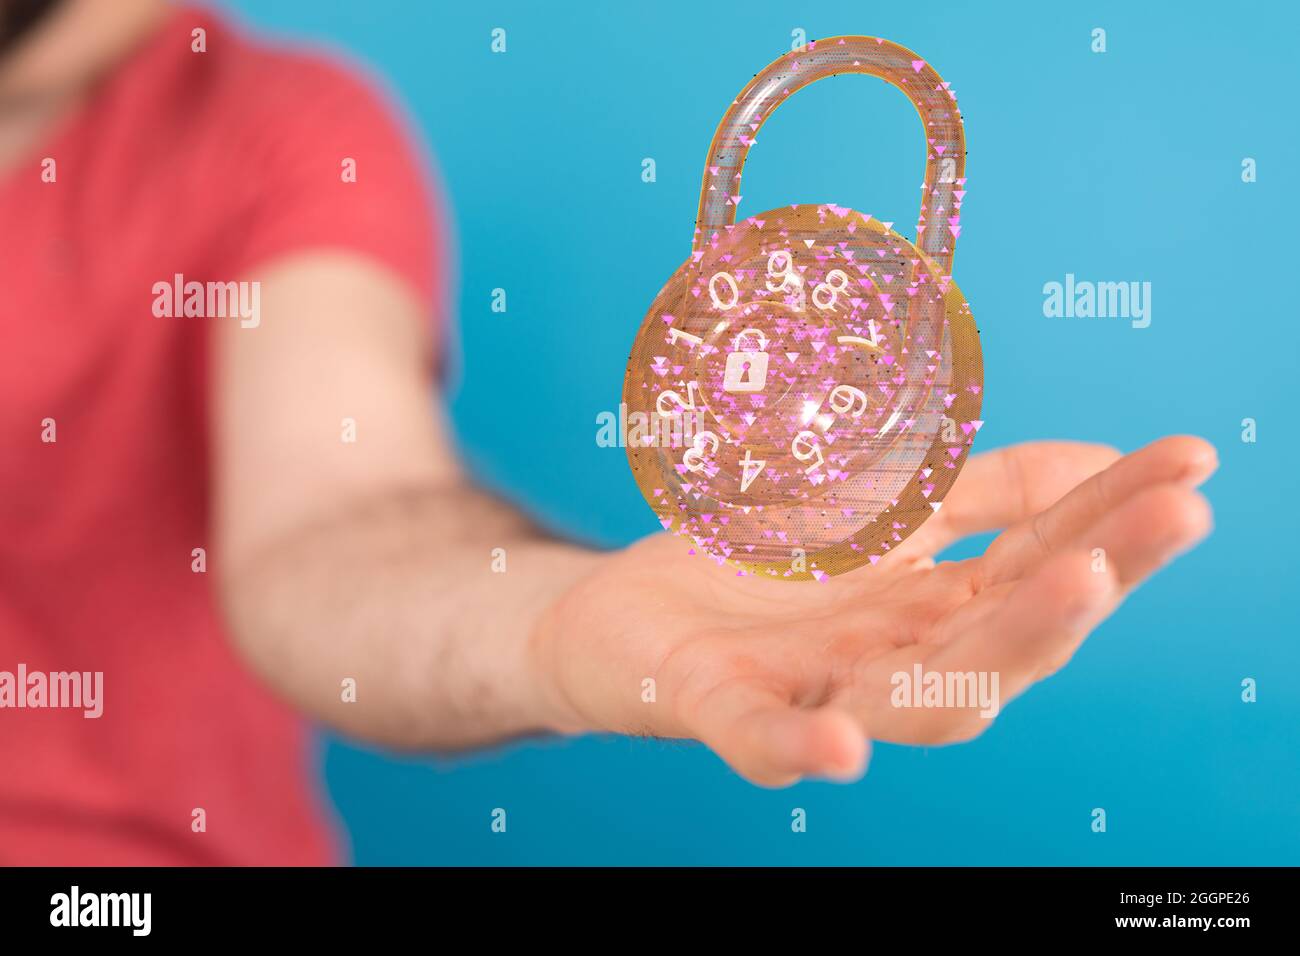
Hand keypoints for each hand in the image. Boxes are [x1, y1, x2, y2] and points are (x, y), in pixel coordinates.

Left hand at [532, 436, 1215, 785]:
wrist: (621, 607)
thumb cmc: (762, 569)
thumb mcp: (879, 507)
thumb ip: (983, 490)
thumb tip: (1103, 454)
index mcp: (933, 608)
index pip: (1042, 561)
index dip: (1116, 517)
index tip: (1192, 463)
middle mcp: (891, 659)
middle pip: (1007, 637)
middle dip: (1093, 579)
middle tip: (1173, 520)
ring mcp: (810, 688)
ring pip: (920, 699)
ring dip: (998, 654)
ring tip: (1073, 588)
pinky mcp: (714, 704)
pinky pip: (760, 738)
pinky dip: (799, 747)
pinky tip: (839, 744)